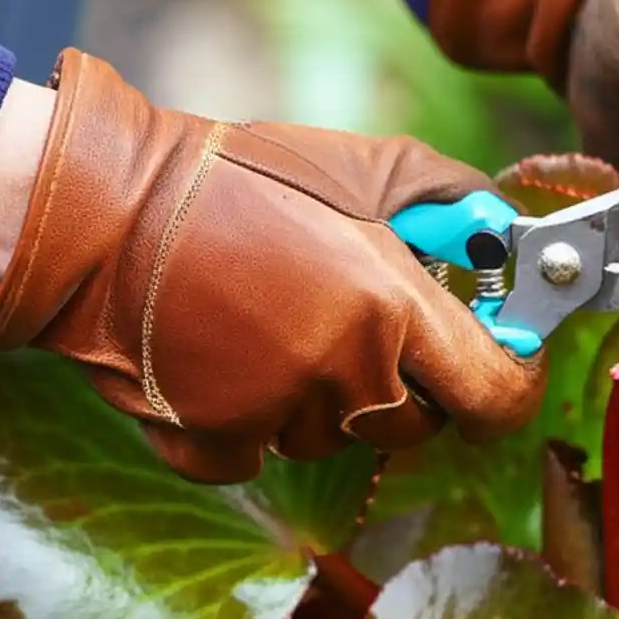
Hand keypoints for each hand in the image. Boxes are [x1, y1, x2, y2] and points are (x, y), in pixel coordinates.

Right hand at [0, 48, 545, 483]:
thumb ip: (450, 200)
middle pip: (420, 424)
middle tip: (375, 327)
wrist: (106, 214)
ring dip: (331, 396)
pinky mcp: (216, 446)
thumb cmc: (239, 181)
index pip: (495, 398)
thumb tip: (497, 236)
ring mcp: (278, 418)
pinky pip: (266, 452)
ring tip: (284, 322)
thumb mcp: (366, 166)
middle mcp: (344, 377)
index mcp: (392, 311)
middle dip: (415, 384)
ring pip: (340, 437)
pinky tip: (234, 358)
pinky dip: (259, 417)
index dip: (512, 388)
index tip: (506, 367)